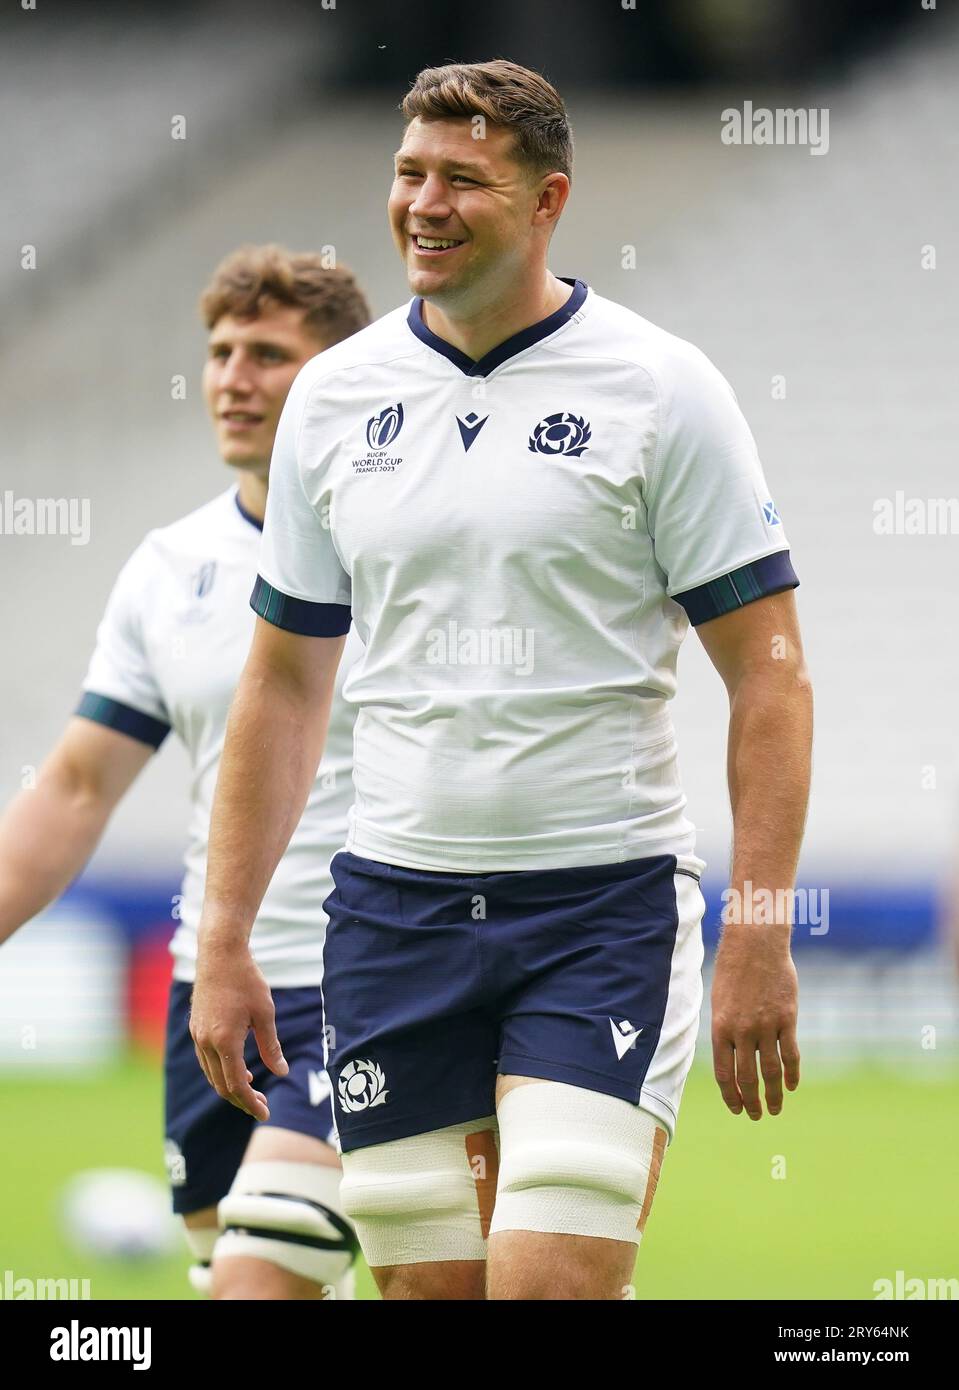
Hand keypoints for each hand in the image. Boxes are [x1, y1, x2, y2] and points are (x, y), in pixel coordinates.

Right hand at [189, 938, 287, 1120]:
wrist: (220, 954)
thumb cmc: (246, 981)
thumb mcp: (265, 1013)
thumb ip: (271, 1046)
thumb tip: (282, 1072)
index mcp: (224, 1041)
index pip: (236, 1085)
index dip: (251, 1102)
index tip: (265, 1113)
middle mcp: (206, 1042)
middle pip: (221, 1085)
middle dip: (242, 1100)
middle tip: (262, 1106)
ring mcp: (197, 1036)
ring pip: (212, 1074)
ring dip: (230, 1086)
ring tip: (253, 1088)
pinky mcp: (196, 1028)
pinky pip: (207, 1060)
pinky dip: (221, 1071)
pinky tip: (239, 1067)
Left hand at [711, 927, 799, 1119]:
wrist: (755, 944)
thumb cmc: (734, 970)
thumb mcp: (719, 1001)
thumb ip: (725, 1030)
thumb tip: (729, 1058)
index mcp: (720, 1028)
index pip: (723, 1073)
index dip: (730, 1096)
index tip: (736, 1109)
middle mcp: (741, 1031)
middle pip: (747, 1078)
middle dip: (752, 1102)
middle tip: (757, 1116)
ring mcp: (765, 1026)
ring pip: (771, 1072)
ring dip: (774, 1095)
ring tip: (776, 1108)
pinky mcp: (787, 1019)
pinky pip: (790, 1054)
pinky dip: (792, 1074)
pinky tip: (792, 1085)